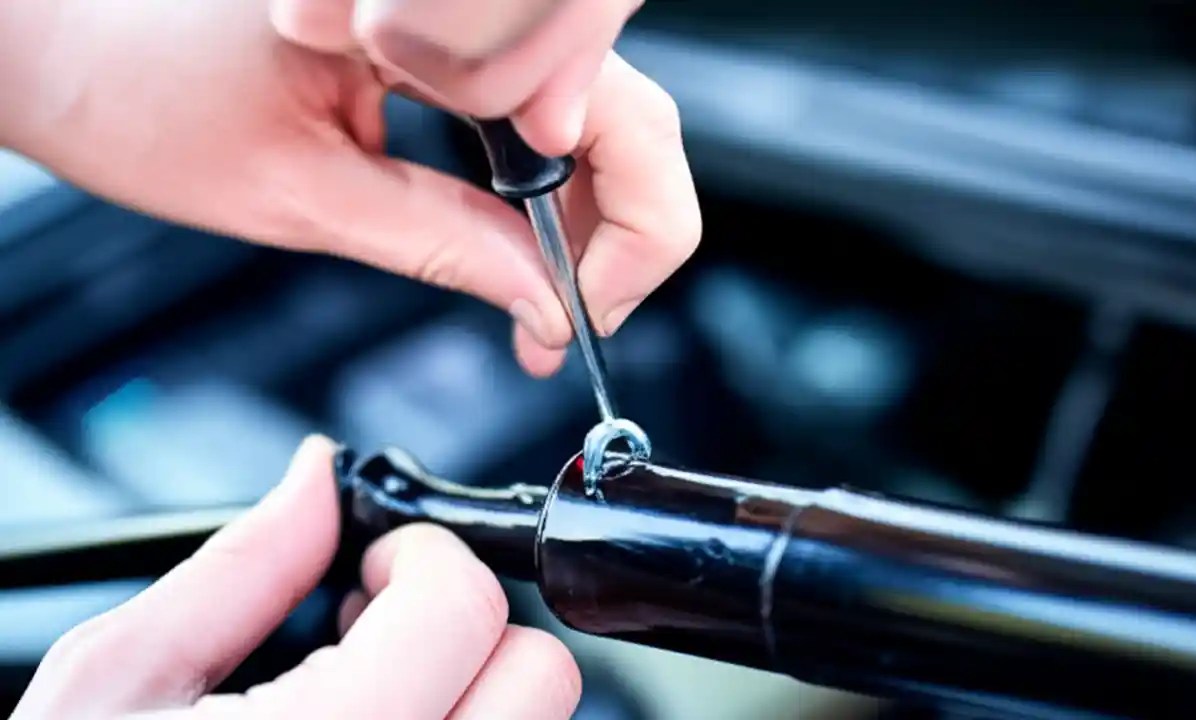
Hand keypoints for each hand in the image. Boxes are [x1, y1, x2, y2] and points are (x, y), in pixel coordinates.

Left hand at [0, 0, 699, 375]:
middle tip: (571, 314)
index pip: (612, 113)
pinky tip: (515, 233)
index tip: (589, 311)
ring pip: (588, 108)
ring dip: (587, 207)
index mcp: (428, 9)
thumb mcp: (299, 193)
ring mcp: (451, 10)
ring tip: (541, 289)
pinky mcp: (434, 32)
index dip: (632, 228)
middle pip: (621, 108)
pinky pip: (529, 103)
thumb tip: (544, 301)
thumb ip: (441, 241)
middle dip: (623, 225)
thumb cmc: (128, 80)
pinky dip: (540, 179)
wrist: (51, 38)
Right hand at [10, 436, 581, 718]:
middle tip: (382, 624)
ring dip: (469, 686)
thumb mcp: (117, 679)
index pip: (464, 607)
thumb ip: (242, 567)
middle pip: (539, 676)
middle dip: (466, 621)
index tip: (378, 563)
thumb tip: (314, 479)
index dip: (423, 557)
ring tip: (369, 690)